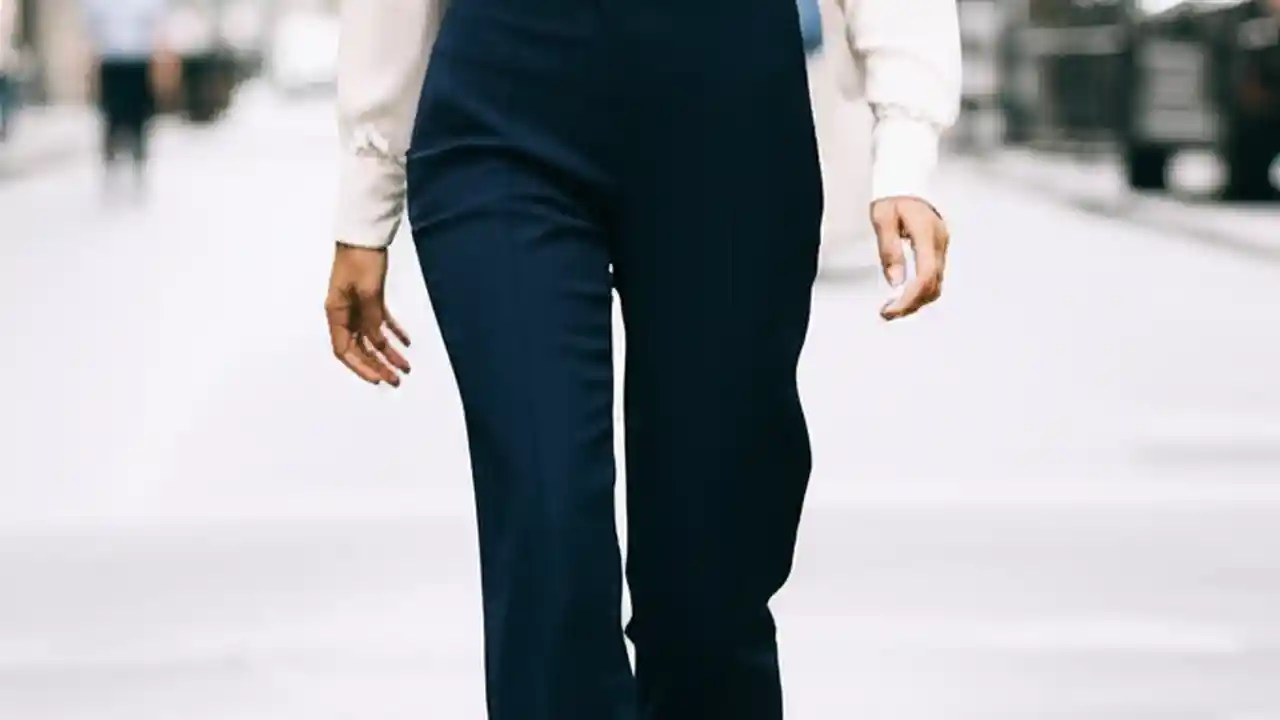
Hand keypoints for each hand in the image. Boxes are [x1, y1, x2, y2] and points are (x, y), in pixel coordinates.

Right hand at [324, 244, 411, 385]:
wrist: (364, 232)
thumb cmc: (360, 258)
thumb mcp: (368, 291)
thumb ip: (372, 318)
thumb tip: (377, 341)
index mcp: (336, 313)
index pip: (345, 350)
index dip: (361, 367)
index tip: (378, 378)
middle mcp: (344, 313)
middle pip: (359, 347)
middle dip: (377, 365)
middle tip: (396, 379)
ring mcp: (357, 305)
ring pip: (372, 336)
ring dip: (388, 352)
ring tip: (405, 367)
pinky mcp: (370, 297)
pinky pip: (380, 321)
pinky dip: (393, 332)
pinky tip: (406, 342)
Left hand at [871, 196, 950, 320]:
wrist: (907, 181)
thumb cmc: (892, 197)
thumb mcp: (882, 218)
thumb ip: (889, 249)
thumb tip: (895, 282)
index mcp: (927, 233)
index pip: (925, 275)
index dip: (909, 297)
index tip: (889, 310)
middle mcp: (940, 243)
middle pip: (933, 285)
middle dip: (911, 304)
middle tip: (886, 313)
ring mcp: (941, 247)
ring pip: (936, 285)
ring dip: (916, 301)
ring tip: (892, 308)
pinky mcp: (937, 251)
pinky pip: (933, 278)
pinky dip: (919, 292)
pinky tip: (902, 295)